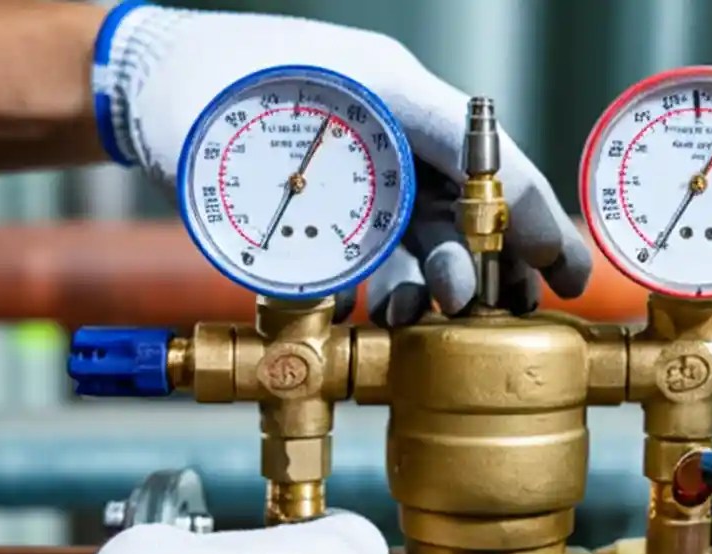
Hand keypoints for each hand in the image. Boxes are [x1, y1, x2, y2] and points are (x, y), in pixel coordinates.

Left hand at [93, 1, 590, 324]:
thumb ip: (370, 154)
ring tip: (419, 314)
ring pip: (423, 241)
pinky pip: (376, 256)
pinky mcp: (334, 207)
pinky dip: (387, 287)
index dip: (536, 215)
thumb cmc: (212, 81)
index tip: (565, 267)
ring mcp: (363, 175)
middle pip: (464, 209)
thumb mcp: (294, 107)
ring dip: (431, 284)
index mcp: (396, 96)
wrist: (146, 92)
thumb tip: (447, 214)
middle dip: (483, 263)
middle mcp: (390, 138)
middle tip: (485, 306)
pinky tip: (385, 314)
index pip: (488, 161)